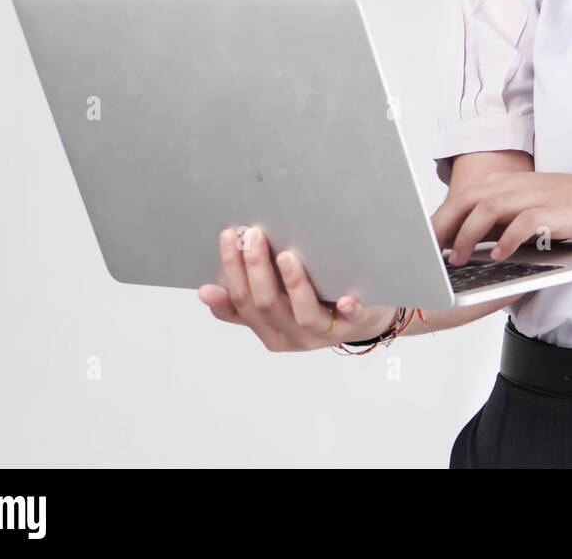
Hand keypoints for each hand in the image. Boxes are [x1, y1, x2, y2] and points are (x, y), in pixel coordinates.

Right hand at [199, 224, 399, 350]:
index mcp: (269, 330)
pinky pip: (351, 319)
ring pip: (303, 314)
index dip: (232, 271)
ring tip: (286, 256)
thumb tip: (205, 291)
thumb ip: (243, 304)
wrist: (366, 322)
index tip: (228, 238)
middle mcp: (293, 335)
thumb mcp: (276, 308)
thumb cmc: (317, 306)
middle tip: (253, 236)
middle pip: (267, 306)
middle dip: (256, 269)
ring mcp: (325, 332)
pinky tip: (345, 299)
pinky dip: (347, 309)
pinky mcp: (356, 324)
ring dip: (293, 284)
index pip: (242, 302)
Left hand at [432, 172, 571, 265]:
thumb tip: (472, 241)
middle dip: (445, 227)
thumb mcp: (533, 208)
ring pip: (489, 209)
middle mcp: (517, 185)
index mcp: (509, 183)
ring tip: (459, 258)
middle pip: (468, 200)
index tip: (424, 243)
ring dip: (469, 235)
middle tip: (430, 254)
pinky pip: (523, 223)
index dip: (441, 219)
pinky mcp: (554, 211)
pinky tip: (499, 256)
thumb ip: (504, 218)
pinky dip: (507, 240)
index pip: (465, 197)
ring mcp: (536, 196)